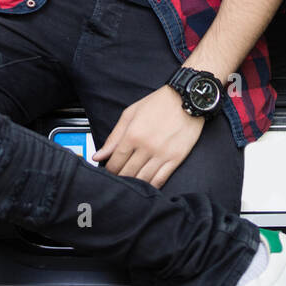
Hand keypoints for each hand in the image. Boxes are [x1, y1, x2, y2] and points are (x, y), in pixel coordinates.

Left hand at [91, 85, 205, 187]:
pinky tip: (147, 186)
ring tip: (131, 183)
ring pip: (143, 178)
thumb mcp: (131, 114)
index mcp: (133, 134)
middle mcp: (146, 146)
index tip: (109, 170)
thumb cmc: (158, 103)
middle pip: (128, 172)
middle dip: (120, 177)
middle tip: (118, 178)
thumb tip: (99, 156)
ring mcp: (162, 154)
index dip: (110, 169)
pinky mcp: (176, 158)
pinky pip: (161, 179)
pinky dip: (152, 186)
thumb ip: (114, 137)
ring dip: (134, 184)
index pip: (115, 161)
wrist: (186, 99)